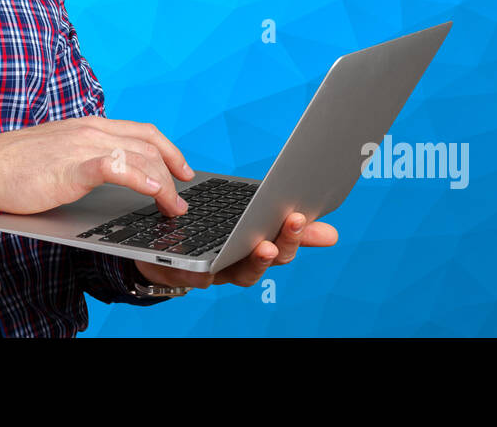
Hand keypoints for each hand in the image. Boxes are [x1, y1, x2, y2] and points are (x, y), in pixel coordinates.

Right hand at [0, 117, 193, 217]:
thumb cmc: (15, 165)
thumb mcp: (60, 154)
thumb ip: (86, 158)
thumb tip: (110, 175)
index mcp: (89, 127)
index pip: (142, 131)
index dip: (169, 149)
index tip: (184, 171)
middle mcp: (91, 131)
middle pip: (149, 143)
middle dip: (175, 168)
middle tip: (185, 195)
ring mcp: (81, 147)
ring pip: (138, 157)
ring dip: (164, 184)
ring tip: (175, 206)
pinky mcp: (70, 168)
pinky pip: (114, 167)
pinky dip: (140, 177)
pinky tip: (154, 192)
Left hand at [134, 211, 337, 288]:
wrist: (165, 253)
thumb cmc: (212, 234)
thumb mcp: (246, 220)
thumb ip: (284, 225)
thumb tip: (331, 233)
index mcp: (258, 245)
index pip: (288, 242)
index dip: (304, 235)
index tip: (320, 224)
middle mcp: (244, 263)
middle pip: (272, 258)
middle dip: (286, 241)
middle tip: (294, 220)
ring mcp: (220, 271)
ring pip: (244, 274)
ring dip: (257, 261)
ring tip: (265, 247)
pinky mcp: (190, 274)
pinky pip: (200, 276)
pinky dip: (207, 272)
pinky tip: (211, 264)